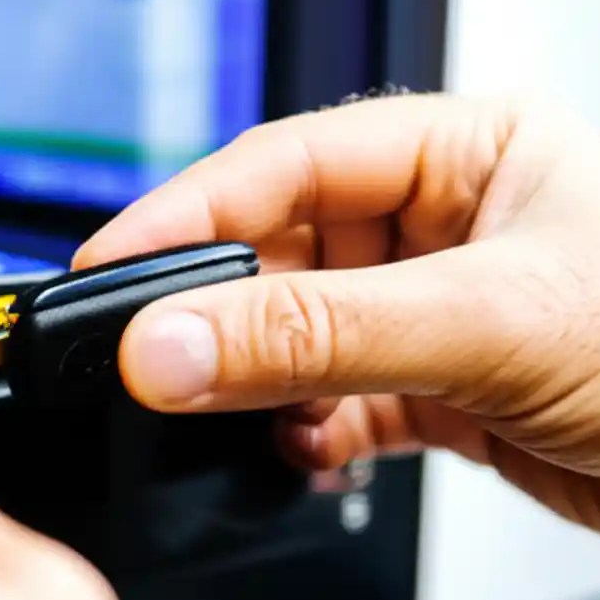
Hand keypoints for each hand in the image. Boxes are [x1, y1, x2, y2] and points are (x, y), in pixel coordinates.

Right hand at [75, 93, 599, 550]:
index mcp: (460, 150)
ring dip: (264, 382)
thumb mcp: (487, 324)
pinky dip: (307, 431)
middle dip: (221, 315)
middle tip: (157, 359)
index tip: (113, 266)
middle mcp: (438, 222)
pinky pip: (331, 400)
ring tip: (241, 411)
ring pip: (298, 335)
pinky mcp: (433, 385)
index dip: (190, 214)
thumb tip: (175, 341)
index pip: (286, 165)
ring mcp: (431, 308)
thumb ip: (315, 339)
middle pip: (279, 254)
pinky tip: (312, 449)